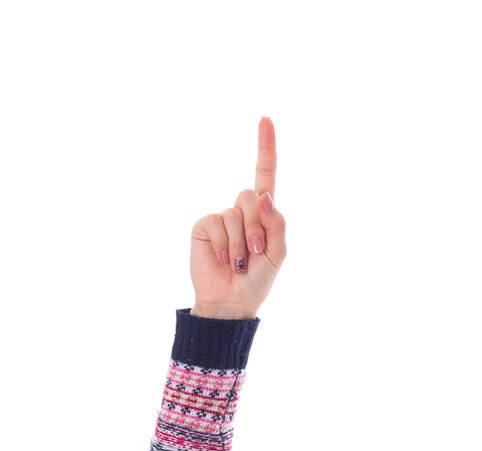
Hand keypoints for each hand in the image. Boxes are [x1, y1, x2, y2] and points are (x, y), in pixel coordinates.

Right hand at [189, 116, 286, 318]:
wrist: (231, 301)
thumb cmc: (258, 280)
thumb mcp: (277, 254)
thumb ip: (276, 224)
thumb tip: (264, 195)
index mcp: (263, 214)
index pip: (265, 175)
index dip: (266, 147)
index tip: (266, 118)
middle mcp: (242, 210)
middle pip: (251, 195)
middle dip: (256, 226)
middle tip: (255, 251)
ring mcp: (222, 217)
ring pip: (235, 213)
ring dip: (240, 243)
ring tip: (239, 263)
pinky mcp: (204, 225)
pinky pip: (217, 223)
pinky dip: (224, 245)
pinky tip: (223, 259)